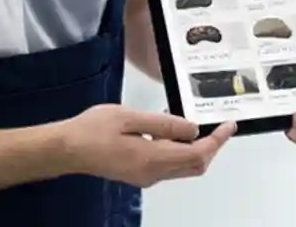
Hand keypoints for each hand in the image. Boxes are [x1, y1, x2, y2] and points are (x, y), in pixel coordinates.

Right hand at [59, 104, 234, 187]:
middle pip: (195, 165)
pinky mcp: (139, 174)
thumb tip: (192, 129)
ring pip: (183, 167)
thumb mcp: (130, 117)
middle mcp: (153, 173)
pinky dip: (179, 150)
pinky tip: (170, 129)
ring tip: (194, 122)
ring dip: (195, 148)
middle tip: (219, 126)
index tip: (229, 125)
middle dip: (211, 146)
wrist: (66, 149)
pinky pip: (169, 165)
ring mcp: (146, 177)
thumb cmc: (93, 129)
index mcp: (153, 159)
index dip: (217, 140)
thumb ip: (164, 123)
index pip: (197, 154)